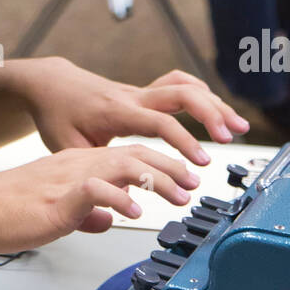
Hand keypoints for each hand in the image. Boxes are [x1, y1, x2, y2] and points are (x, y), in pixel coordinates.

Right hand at [0, 142, 201, 252]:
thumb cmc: (9, 212)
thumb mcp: (58, 212)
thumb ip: (85, 213)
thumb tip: (106, 221)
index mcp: (78, 164)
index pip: (127, 156)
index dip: (159, 164)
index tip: (182, 178)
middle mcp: (78, 164)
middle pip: (133, 154)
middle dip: (169, 167)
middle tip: (194, 183)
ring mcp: (69, 178)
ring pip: (122, 166)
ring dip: (156, 179)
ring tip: (179, 195)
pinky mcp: (59, 196)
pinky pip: (96, 191)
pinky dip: (120, 198)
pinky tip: (135, 211)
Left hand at [7, 58, 248, 164]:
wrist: (51, 85)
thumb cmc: (57, 117)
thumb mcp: (66, 148)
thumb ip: (90, 173)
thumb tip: (112, 205)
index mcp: (117, 113)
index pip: (159, 123)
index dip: (184, 141)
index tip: (201, 162)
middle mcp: (133, 97)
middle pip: (181, 93)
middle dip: (210, 112)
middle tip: (231, 136)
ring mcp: (140, 91)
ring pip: (185, 85)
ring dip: (214, 103)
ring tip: (237, 126)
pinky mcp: (143, 91)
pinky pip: (178, 85)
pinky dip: (201, 94)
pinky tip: (216, 111)